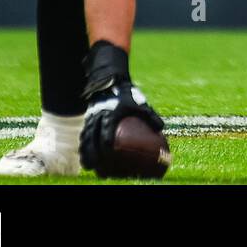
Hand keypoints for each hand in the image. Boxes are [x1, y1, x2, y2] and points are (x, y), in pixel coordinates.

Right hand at [79, 42, 163, 171]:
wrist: (110, 82)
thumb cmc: (126, 94)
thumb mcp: (139, 103)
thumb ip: (150, 115)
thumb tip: (161, 128)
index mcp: (110, 112)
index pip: (106, 127)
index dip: (106, 138)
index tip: (108, 148)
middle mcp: (98, 116)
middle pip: (91, 136)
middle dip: (91, 152)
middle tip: (95, 165)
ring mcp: (91, 118)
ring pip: (85, 137)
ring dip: (85, 152)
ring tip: (88, 165)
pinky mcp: (88, 119)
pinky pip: (84, 134)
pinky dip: (84, 146)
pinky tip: (86, 157)